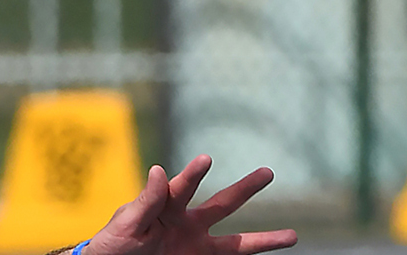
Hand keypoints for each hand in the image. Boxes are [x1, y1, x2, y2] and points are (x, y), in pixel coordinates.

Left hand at [86, 155, 296, 254]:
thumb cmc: (113, 243)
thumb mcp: (126, 223)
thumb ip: (146, 201)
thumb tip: (159, 169)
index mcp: (166, 207)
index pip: (183, 187)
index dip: (193, 174)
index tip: (205, 159)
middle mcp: (187, 223)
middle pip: (222, 205)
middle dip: (245, 189)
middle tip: (268, 172)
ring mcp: (196, 245)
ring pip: (237, 243)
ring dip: (264, 240)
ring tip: (293, 236)